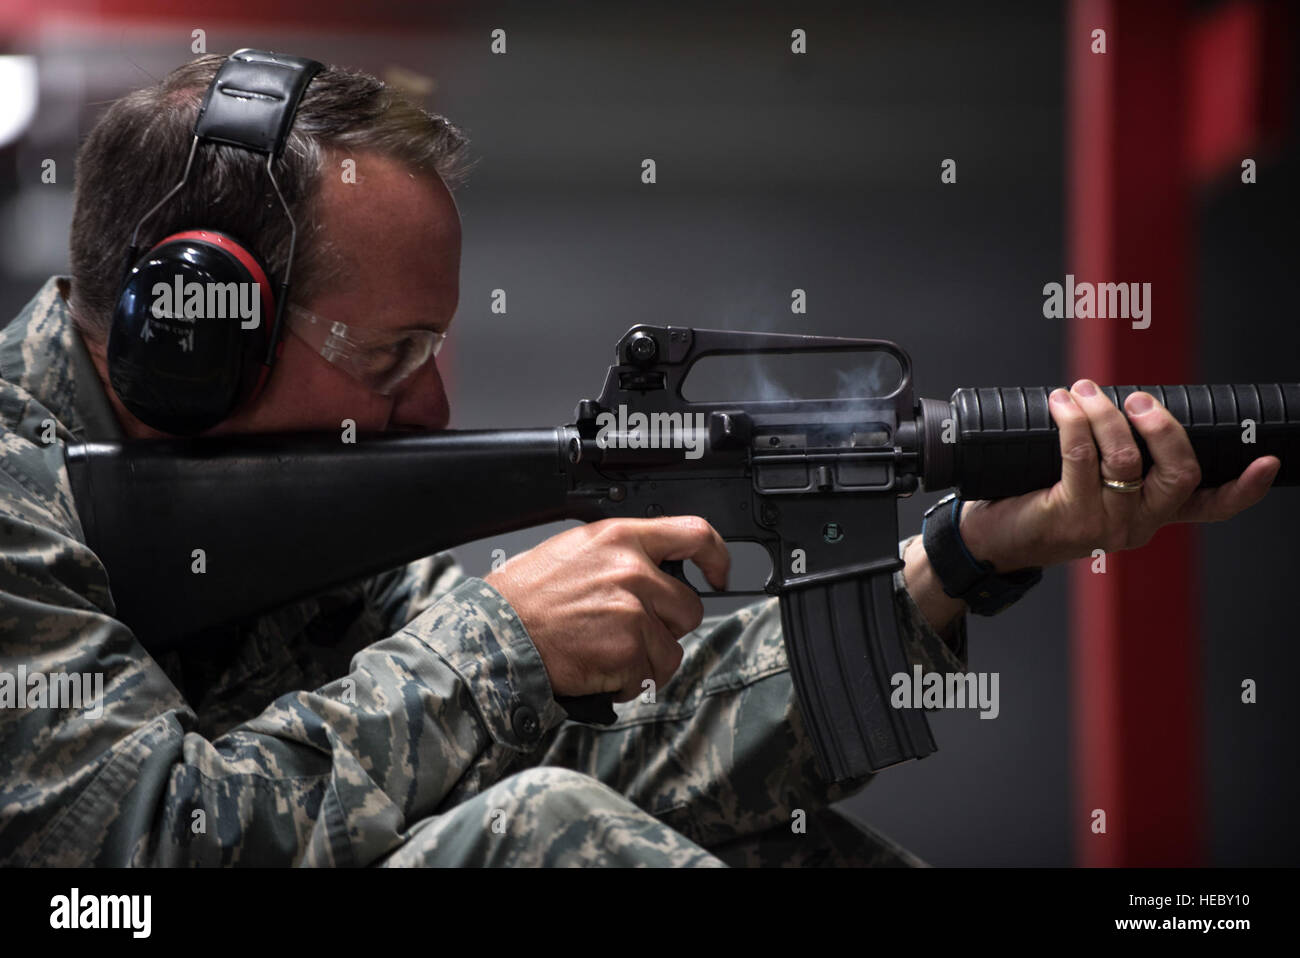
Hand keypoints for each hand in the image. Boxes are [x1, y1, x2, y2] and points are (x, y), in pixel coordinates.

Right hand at [484, 517, 730, 700]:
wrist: (494, 634)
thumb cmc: (524, 598)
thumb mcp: (574, 551)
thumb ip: (620, 554)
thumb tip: (655, 569)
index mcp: (620, 538)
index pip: (694, 535)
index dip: (717, 557)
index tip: (719, 574)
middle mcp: (633, 570)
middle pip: (689, 607)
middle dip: (665, 627)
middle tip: (626, 632)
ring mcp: (633, 612)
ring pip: (672, 649)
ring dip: (645, 660)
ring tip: (604, 652)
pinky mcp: (628, 651)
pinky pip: (649, 677)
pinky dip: (627, 683)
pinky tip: (596, 668)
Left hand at [959, 379, 1280, 570]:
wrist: (991, 542)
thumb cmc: (1040, 502)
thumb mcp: (1091, 484)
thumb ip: (1116, 456)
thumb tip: (1120, 400)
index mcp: (1152, 514)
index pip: (1211, 508)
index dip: (1243, 488)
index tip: (1266, 462)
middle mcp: (1137, 524)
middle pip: (1178, 474)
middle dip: (1163, 427)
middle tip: (1139, 399)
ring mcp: (1106, 524)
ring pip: (1125, 459)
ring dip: (1104, 414)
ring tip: (1084, 390)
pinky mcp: (1070, 515)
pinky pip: (1081, 458)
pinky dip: (1073, 422)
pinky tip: (1061, 404)